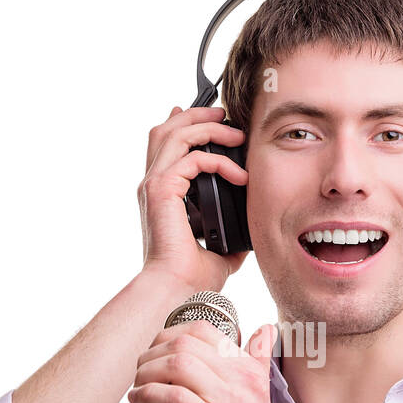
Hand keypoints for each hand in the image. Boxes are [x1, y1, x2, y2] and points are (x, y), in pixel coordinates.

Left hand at [126, 319, 292, 402]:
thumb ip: (258, 366)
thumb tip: (264, 331)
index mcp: (253, 375)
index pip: (205, 331)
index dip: (168, 337)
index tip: (154, 357)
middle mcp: (247, 385)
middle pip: (186, 343)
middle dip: (151, 355)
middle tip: (141, 375)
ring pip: (178, 365)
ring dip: (146, 374)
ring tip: (138, 389)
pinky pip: (173, 397)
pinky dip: (148, 395)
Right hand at [138, 105, 250, 293]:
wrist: (178, 290)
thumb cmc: (191, 278)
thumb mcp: (219, 248)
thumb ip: (229, 232)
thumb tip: (250, 231)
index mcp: (161, 195)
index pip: (166, 147)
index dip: (184, 125)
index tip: (212, 119)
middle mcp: (152, 185)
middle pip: (166, 130)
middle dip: (195, 115)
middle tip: (223, 113)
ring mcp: (154, 185)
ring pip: (176, 134)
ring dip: (207, 127)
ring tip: (236, 133)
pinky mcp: (162, 189)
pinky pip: (193, 158)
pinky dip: (219, 161)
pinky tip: (240, 175)